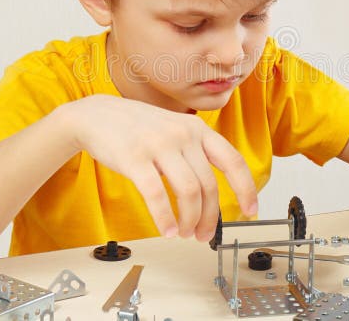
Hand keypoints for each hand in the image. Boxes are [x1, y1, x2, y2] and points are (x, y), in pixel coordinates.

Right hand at [62, 94, 257, 240]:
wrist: (97, 115)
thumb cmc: (138, 128)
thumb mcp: (175, 129)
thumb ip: (196, 152)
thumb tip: (214, 193)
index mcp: (197, 129)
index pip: (233, 161)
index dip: (246, 189)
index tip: (251, 211)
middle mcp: (182, 135)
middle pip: (209, 185)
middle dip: (210, 217)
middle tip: (203, 234)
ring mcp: (159, 145)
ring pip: (188, 192)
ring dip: (190, 220)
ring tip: (184, 232)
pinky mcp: (134, 158)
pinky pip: (156, 195)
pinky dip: (164, 218)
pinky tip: (166, 230)